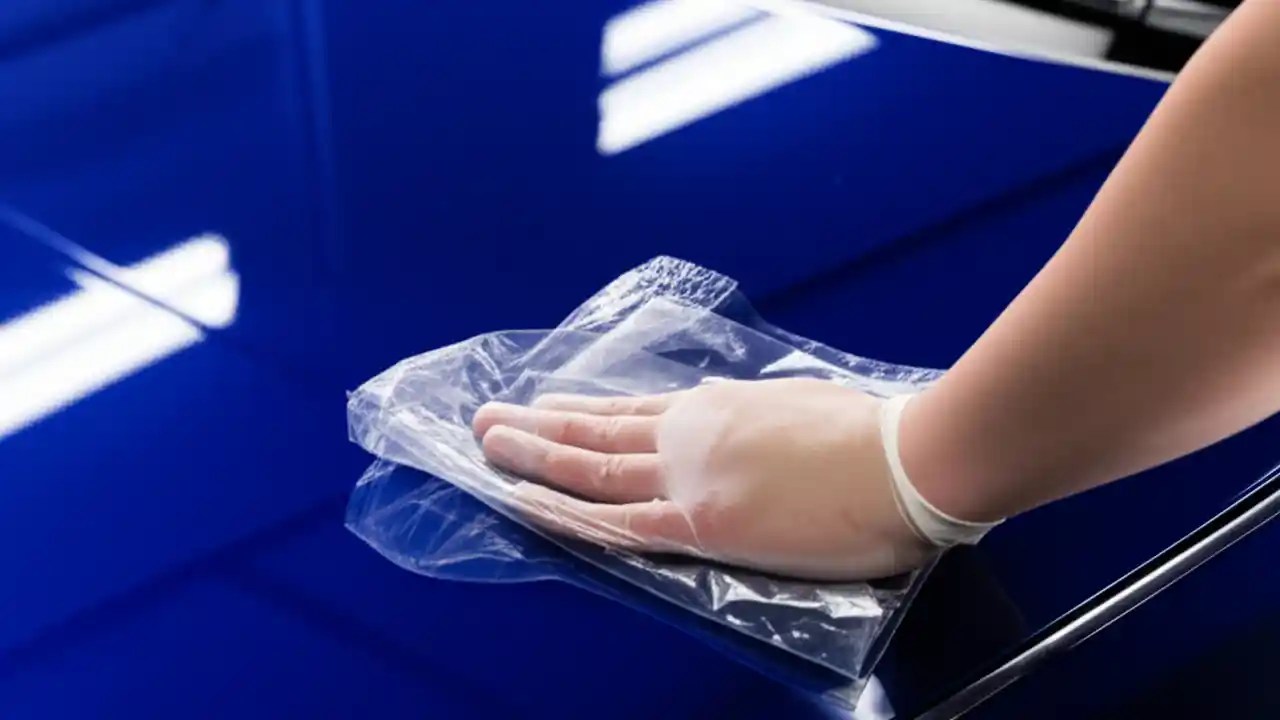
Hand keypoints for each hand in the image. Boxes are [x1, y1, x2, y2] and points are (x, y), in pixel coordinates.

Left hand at [472, 378, 934, 579]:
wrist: (903, 461)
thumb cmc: (868, 433)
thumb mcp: (796, 401)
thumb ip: (749, 411)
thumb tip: (724, 408)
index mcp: (716, 409)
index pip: (632, 412)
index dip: (583, 411)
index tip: (546, 405)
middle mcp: (688, 435)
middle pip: (597, 433)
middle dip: (537, 427)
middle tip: (488, 419)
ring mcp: (689, 477)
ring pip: (592, 469)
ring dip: (533, 457)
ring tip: (488, 446)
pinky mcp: (702, 523)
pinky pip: (618, 523)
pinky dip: (566, 513)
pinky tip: (528, 504)